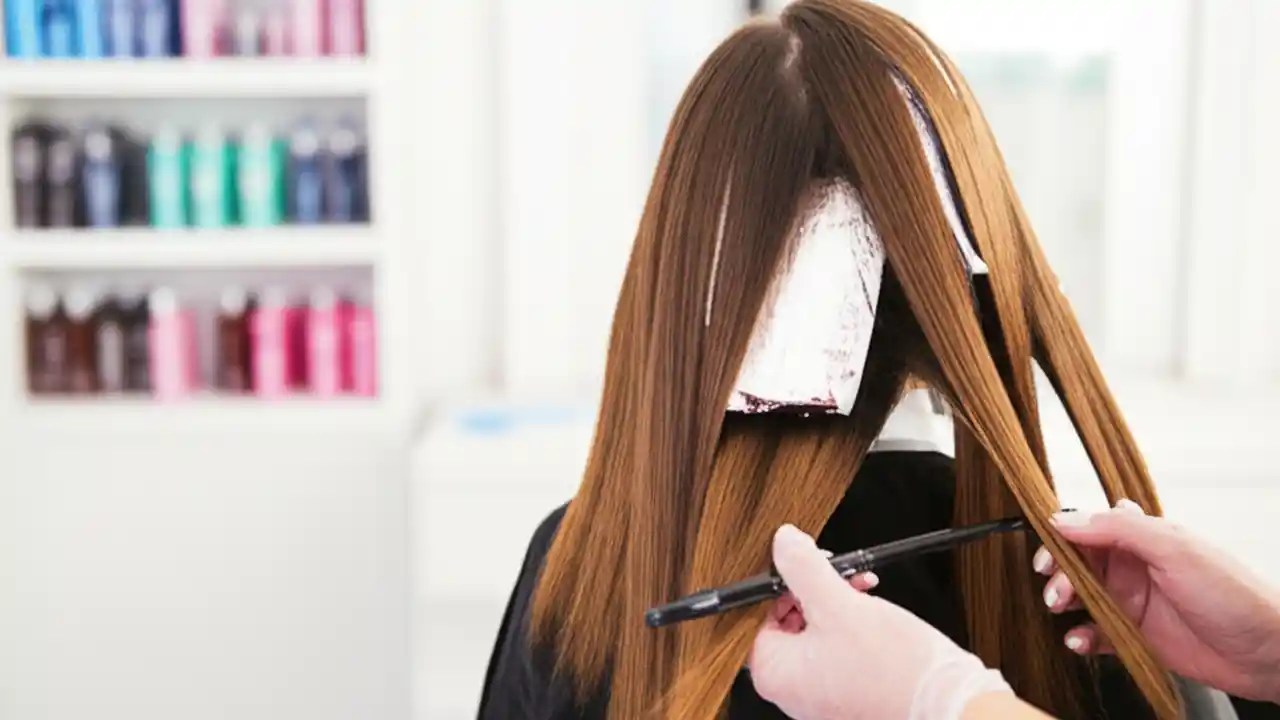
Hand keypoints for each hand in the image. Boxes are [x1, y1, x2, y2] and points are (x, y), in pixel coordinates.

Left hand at [749, 524, 1012, 719]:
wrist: (948, 708)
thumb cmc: (895, 672)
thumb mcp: (841, 605)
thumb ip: (804, 569)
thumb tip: (782, 543)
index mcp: (775, 673)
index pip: (753, 616)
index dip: (777, 583)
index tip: (799, 564)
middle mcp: (791, 691)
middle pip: (784, 622)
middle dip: (811, 589)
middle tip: (835, 571)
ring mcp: (819, 696)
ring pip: (813, 633)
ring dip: (834, 603)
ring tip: (860, 586)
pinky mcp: (846, 695)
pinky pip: (834, 650)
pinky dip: (848, 625)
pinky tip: (869, 607)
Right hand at [1037, 500, 1279, 701]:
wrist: (1267, 652)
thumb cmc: (1232, 594)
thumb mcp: (1174, 548)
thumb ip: (1118, 529)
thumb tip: (1065, 518)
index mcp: (1142, 538)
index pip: (1089, 527)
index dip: (1062, 537)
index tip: (1048, 555)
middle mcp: (1133, 567)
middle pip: (1077, 562)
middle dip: (1058, 574)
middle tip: (1056, 592)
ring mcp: (1133, 602)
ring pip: (1080, 597)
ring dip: (1064, 603)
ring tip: (1063, 612)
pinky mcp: (1134, 636)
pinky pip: (1094, 634)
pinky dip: (1080, 637)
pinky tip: (1081, 641)